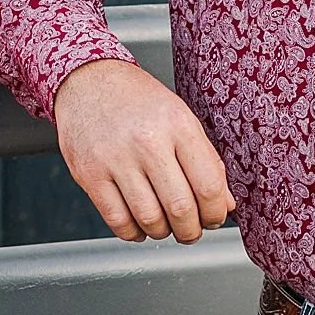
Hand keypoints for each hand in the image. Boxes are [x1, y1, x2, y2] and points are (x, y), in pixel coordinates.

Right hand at [51, 59, 234, 243]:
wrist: (89, 81)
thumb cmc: (138, 101)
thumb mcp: (181, 118)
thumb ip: (206, 161)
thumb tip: (226, 204)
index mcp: (177, 125)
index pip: (208, 185)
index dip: (215, 212)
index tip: (213, 218)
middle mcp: (147, 141)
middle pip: (180, 208)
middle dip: (191, 230)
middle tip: (190, 230)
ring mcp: (115, 158)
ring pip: (149, 219)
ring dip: (163, 233)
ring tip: (165, 226)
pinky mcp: (89, 173)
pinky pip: (118, 220)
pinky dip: (133, 232)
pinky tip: (139, 224)